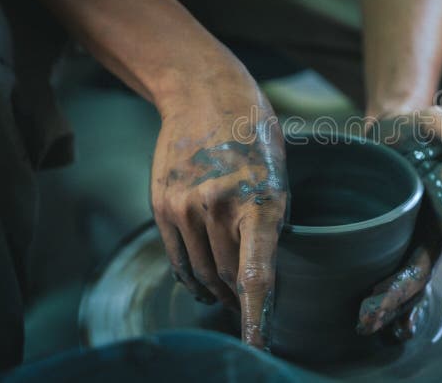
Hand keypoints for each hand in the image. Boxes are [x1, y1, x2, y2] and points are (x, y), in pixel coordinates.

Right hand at [150, 69, 287, 348]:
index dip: (257, 316)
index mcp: (259, 201)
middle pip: (229, 278)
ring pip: (203, 272)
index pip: (256, 274)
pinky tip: (205, 280)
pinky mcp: (162, 207)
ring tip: (231, 295)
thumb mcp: (279, 175)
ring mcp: (185, 208)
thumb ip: (270, 222)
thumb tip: (262, 272)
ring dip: (218, 290)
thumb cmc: (254, 134)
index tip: (259, 346)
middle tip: (253, 307)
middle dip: (243, 299)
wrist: (203, 94)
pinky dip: (194, 275)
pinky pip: (179, 258)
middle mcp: (218, 208)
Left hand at [356, 106, 441, 335]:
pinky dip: (387, 298)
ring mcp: (413, 235)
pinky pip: (392, 271)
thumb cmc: (416, 125)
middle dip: (403, 298)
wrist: (390, 126)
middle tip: (371, 320)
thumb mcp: (437, 122)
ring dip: (390, 304)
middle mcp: (436, 228)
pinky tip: (374, 322)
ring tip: (365, 325)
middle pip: (424, 271)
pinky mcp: (392, 237)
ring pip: (408, 278)